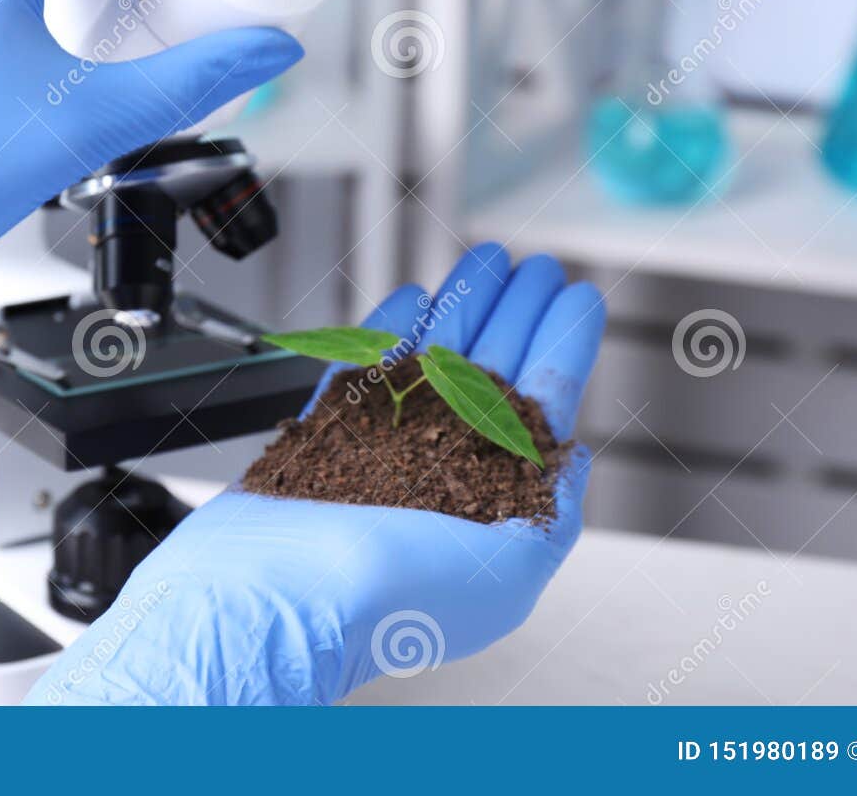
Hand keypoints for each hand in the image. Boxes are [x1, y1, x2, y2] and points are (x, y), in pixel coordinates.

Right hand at [29, 244, 603, 704]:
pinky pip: (364, 364)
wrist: (282, 598)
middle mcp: (442, 466)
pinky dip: (390, 326)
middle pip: (492, 366)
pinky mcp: (328, 429)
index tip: (573, 294)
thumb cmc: (394, 598)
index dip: (561, 341)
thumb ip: (556, 508)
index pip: (541, 402)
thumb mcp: (516, 566)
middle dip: (515, 309)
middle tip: (530, 265)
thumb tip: (574, 458)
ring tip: (485, 259)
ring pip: (434, 354)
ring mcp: (384, 443)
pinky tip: (413, 295)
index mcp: (493, 495)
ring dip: (463, 302)